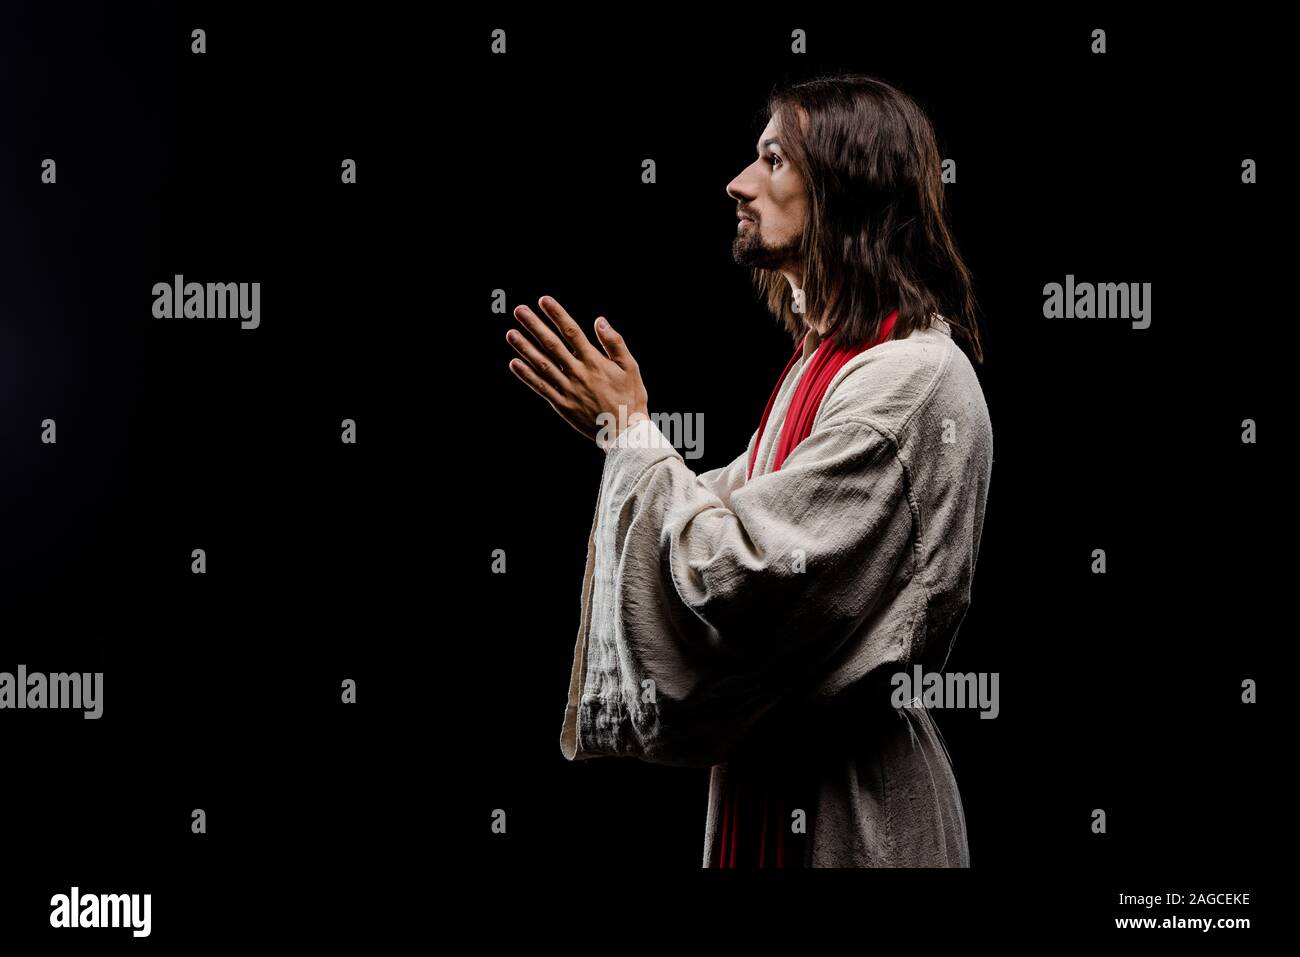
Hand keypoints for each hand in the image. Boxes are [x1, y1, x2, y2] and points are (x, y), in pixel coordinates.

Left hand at [507, 295, 649, 446]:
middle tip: (519, 310)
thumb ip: (615, 343)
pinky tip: (514, 363)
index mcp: (594, 362)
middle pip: (552, 345)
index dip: (557, 315)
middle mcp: (578, 373)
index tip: (543, 300)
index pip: (572, 332)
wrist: (626, 432)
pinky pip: (541, 388)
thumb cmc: (631, 398)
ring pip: (542, 365)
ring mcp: (568, 390)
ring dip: (525, 348)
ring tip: (510, 333)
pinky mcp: (562, 405)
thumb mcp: (630, 367)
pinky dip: (527, 376)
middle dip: (534, 326)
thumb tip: (600, 320)